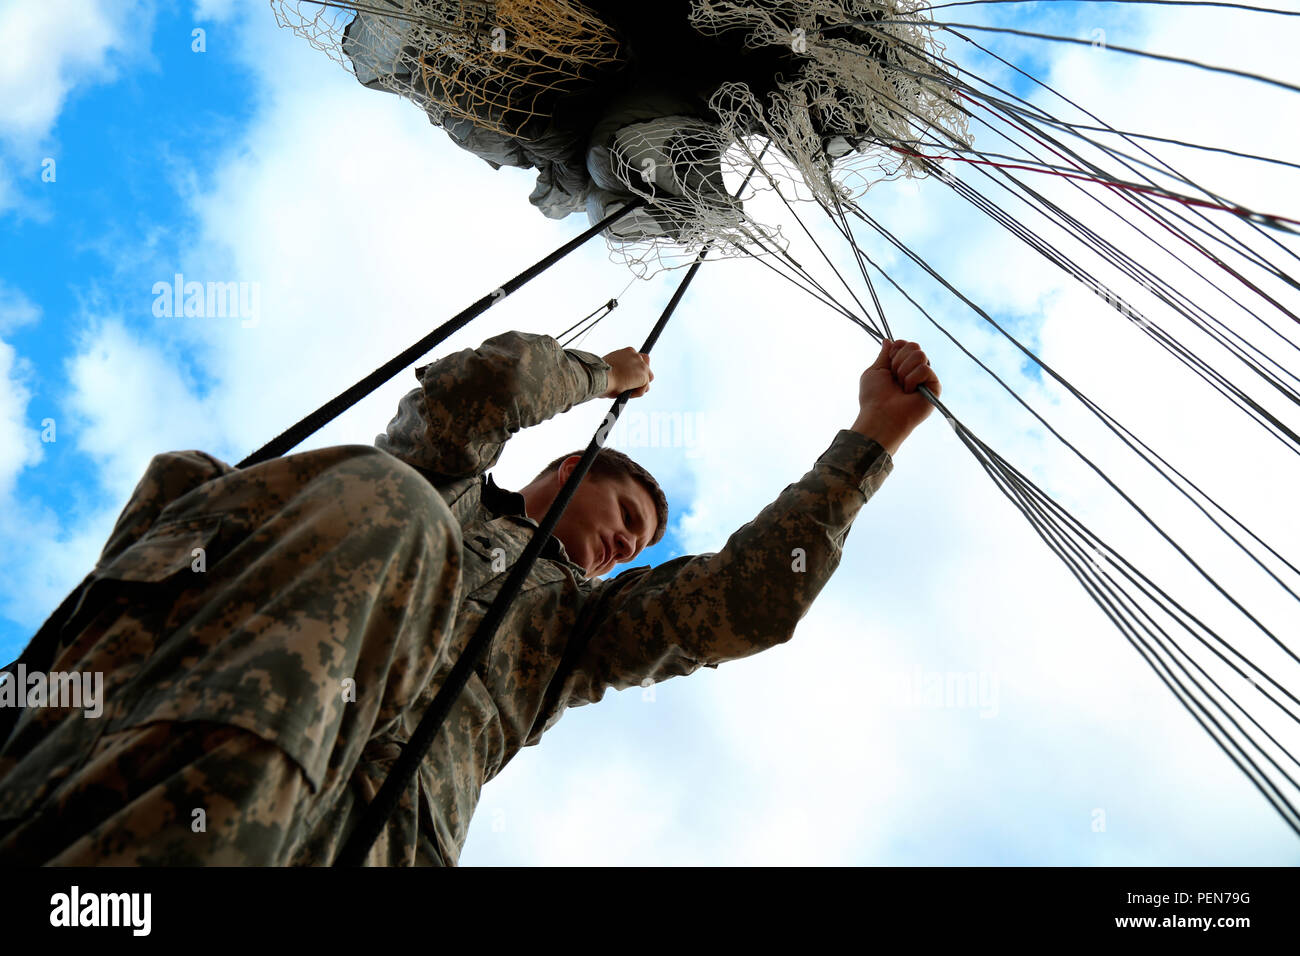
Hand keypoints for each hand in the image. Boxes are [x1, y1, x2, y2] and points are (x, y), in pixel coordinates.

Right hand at [601, 347, 652, 398]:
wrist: (599, 376)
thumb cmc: (599, 375)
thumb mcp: (610, 368)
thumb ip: (619, 370)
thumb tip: (621, 381)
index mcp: (627, 351)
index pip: (638, 358)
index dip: (635, 369)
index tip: (630, 377)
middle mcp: (636, 355)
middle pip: (647, 366)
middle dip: (641, 376)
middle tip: (632, 386)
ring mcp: (641, 365)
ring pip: (647, 378)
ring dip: (639, 386)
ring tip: (626, 391)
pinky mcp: (644, 376)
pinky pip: (644, 388)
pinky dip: (636, 393)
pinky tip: (626, 393)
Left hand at [851, 338, 941, 455]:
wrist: (880, 416)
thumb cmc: (874, 398)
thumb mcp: (875, 371)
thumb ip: (884, 355)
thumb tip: (888, 340)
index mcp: (901, 367)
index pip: (907, 344)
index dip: (898, 347)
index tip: (890, 358)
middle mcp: (915, 372)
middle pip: (915, 346)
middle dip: (899, 359)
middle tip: (894, 377)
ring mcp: (925, 380)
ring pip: (920, 355)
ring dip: (904, 370)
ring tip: (900, 386)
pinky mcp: (934, 387)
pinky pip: (925, 369)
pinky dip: (912, 379)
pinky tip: (908, 392)